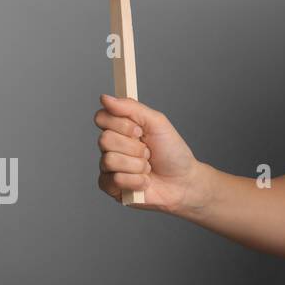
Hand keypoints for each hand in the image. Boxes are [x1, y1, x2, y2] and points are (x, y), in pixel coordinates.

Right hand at [95, 94, 203, 214]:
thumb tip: (105, 97)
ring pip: (109, 160)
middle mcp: (111, 147)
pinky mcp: (111, 187)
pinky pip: (115, 180)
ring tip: (148, 167)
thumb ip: (131, 108)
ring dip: (137, 164)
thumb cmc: (172, 151)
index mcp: (120, 128)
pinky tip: (145, 182)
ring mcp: (109, 167)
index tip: (139, 130)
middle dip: (134, 147)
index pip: (101, 118)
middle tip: (148, 151)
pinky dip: (137, 180)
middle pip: (104, 139)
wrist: (183, 181)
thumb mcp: (156, 123)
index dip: (120, 124)